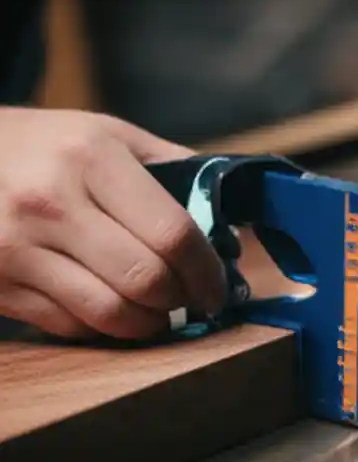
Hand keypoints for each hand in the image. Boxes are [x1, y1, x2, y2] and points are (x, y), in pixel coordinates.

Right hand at [0, 108, 224, 339]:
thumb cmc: (44, 146)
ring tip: (158, 308)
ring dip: (149, 322)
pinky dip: (104, 326)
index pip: (173, 234)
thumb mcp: (107, 135)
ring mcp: (15, 247)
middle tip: (191, 297)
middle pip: (146, 280)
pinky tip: (111, 306)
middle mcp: (49, 202)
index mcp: (90, 157)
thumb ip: (173, 170)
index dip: (207, 271)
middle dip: (182, 298)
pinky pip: (71, 326)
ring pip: (111, 314)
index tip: (219, 286)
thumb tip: (232, 221)